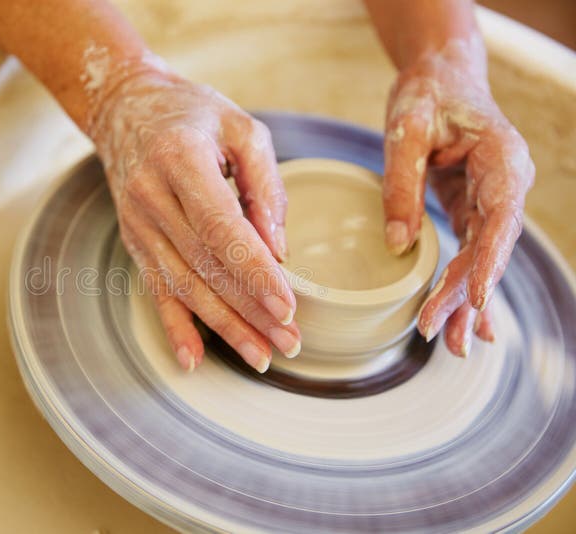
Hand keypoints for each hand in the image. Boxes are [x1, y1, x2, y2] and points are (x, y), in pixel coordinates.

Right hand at [88, 62, 299, 371]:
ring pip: (184, 286)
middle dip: (250, 310)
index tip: (288, 307)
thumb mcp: (241, 128)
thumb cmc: (192, 114)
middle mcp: (151, 197)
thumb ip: (265, 185)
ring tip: (261, 356)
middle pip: (206, 266)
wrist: (123, 108)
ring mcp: (137, 224)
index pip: (221, 229)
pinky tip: (193, 360)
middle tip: (290, 343)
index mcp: (180, 160)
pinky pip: (154, 290)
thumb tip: (278, 250)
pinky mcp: (134, 242)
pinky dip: (174, 327)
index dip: (255, 272)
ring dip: (224, 327)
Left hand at [382, 37, 533, 355]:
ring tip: (455, 344)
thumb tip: (397, 245)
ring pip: (482, 257)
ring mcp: (491, 199)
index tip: (477, 295)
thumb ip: (401, 184)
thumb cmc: (427, 93)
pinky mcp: (471, 208)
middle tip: (439, 332)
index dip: (491, 259)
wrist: (439, 76)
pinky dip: (463, 284)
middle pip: (490, 248)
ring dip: (468, 300)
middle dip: (467, 293)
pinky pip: (470, 251)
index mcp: (502, 158)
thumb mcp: (405, 128)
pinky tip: (463, 319)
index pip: (502, 216)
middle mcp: (506, 184)